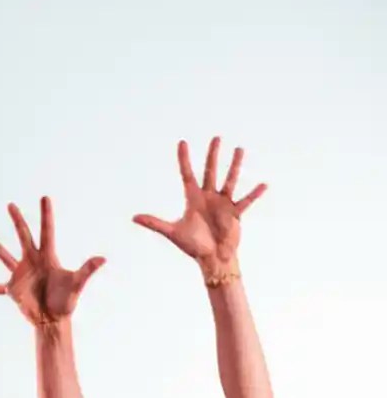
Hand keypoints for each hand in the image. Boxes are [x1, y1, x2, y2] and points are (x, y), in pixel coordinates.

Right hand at [0, 198, 105, 325]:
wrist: (54, 320)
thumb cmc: (67, 302)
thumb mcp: (77, 284)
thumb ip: (87, 270)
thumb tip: (103, 258)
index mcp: (47, 257)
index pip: (46, 231)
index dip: (46, 214)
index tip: (45, 197)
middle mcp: (32, 261)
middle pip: (24, 236)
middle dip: (17, 220)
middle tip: (11, 205)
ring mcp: (21, 274)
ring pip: (6, 256)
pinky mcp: (12, 289)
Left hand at [133, 138, 266, 281]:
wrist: (212, 259)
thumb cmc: (193, 246)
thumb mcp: (173, 232)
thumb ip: (154, 223)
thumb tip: (134, 217)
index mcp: (193, 199)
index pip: (187, 174)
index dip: (184, 159)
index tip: (182, 142)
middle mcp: (208, 197)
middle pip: (210, 171)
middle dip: (212, 155)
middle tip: (216, 138)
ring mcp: (223, 204)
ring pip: (229, 180)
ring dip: (234, 165)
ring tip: (239, 149)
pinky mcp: (235, 214)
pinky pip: (246, 201)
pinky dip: (254, 194)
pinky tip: (263, 184)